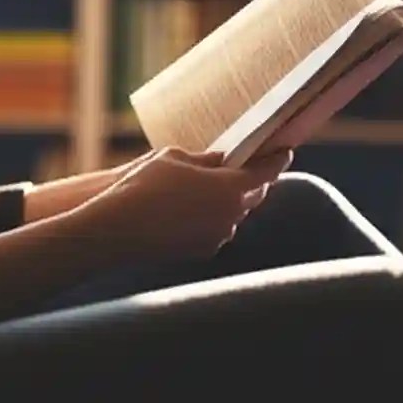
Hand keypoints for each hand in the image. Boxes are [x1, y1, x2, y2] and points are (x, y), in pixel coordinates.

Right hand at [75, 147, 293, 262]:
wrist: (117, 228)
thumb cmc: (144, 185)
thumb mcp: (175, 158)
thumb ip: (205, 160)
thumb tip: (221, 161)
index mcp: (230, 187)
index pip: (266, 173)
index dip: (277, 160)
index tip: (285, 152)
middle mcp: (231, 214)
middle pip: (255, 195)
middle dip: (255, 180)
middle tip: (253, 167)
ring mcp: (219, 235)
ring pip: (235, 214)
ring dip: (232, 201)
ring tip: (219, 187)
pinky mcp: (205, 250)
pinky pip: (218, 230)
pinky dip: (215, 218)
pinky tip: (199, 210)